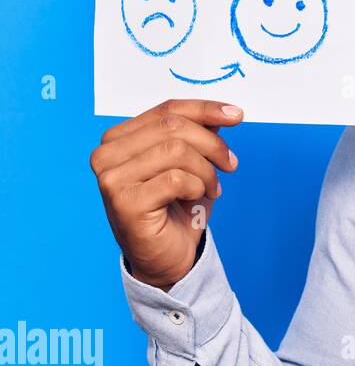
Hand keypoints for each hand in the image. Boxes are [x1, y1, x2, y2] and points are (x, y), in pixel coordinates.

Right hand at [90, 99, 242, 290]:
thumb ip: (199, 134)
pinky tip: (196, 199)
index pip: (166, 110)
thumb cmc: (177, 207)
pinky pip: (176, 179)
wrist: (168, 255)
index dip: (205, 109)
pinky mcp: (124, 201)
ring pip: (176, 151)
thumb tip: (223, 112)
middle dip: (212, 145)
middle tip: (229, 165)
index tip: (237, 115)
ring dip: (206, 171)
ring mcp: (111, 178)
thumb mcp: (193, 163)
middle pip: (173, 127)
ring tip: (211, 188)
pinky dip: (197, 187)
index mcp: (118, 138)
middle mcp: (106, 154)